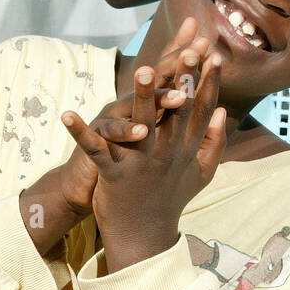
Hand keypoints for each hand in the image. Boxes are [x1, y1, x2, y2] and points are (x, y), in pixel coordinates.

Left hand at [62, 36, 225, 271]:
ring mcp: (142, 164)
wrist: (144, 238)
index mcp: (187, 150)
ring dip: (141, 97)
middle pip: (178, 111)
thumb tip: (222, 111)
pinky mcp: (115, 175)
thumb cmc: (170, 199)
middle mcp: (169, 154)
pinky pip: (96, 150)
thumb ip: (213, 142)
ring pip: (142, 124)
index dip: (210, 83)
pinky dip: (81, 132)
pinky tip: (67, 114)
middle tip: (190, 51)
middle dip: (183, 80)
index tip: (217, 56)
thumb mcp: (201, 174)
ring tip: (141, 69)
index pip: (202, 110)